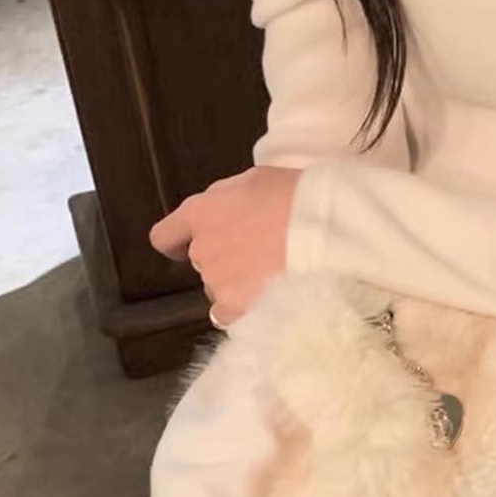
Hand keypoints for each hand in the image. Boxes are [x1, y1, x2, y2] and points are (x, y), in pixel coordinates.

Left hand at [150, 166, 300, 325]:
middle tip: (261, 255)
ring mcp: (218, 284)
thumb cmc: (299, 196)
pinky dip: (246, 311)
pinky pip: (232, 317)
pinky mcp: (238, 311)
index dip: (179, 242)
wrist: (329, 231)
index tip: (194, 245)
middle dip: (225, 259)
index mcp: (202, 213)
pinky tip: (272, 301)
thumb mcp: (258, 180)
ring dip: (238, 286)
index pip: (165, 237)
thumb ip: (229, 198)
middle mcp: (202, 250)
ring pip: (219, 290)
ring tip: (274, 279)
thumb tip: (225, 212)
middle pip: (202, 262)